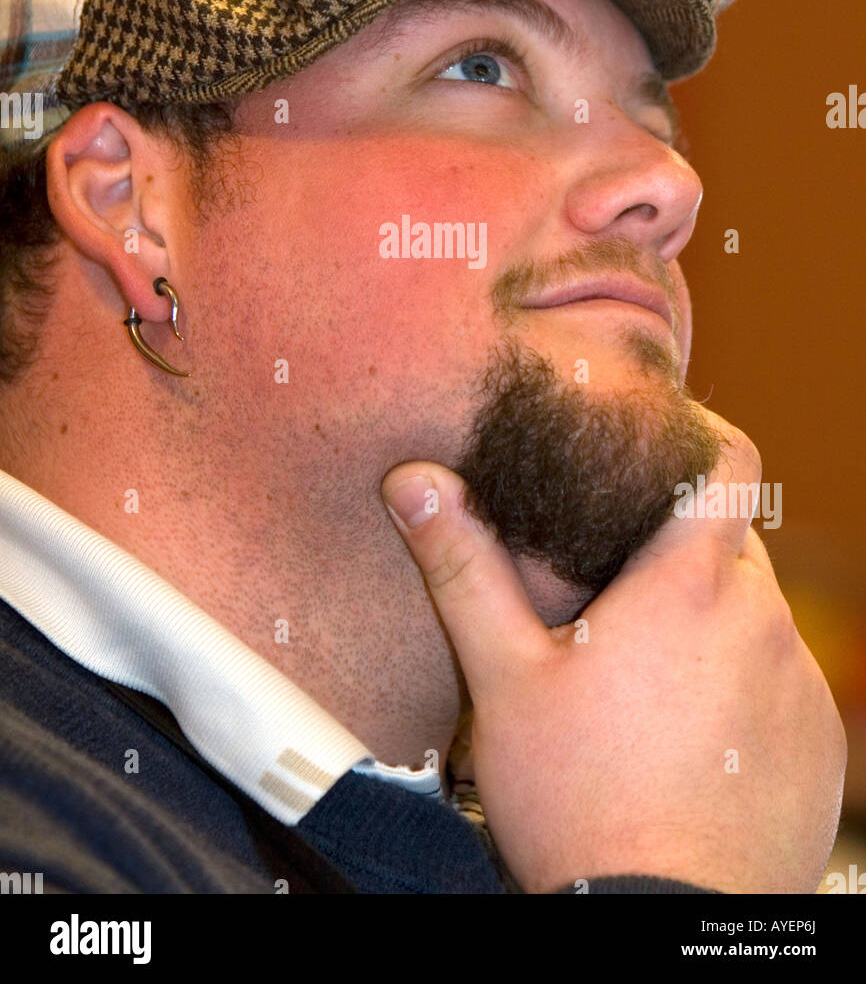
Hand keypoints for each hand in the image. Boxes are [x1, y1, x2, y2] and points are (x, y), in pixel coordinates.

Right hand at [381, 411, 846, 893]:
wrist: (658, 926)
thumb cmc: (579, 799)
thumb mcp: (504, 679)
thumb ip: (465, 568)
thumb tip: (415, 483)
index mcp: (691, 585)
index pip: (732, 461)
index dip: (698, 434)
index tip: (656, 441)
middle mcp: (764, 620)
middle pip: (730, 542)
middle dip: (675, 548)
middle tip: (607, 587)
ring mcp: (800, 685)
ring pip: (754, 612)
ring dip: (705, 619)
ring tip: (637, 672)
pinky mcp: (818, 743)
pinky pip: (780, 677)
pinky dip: (737, 680)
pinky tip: (682, 731)